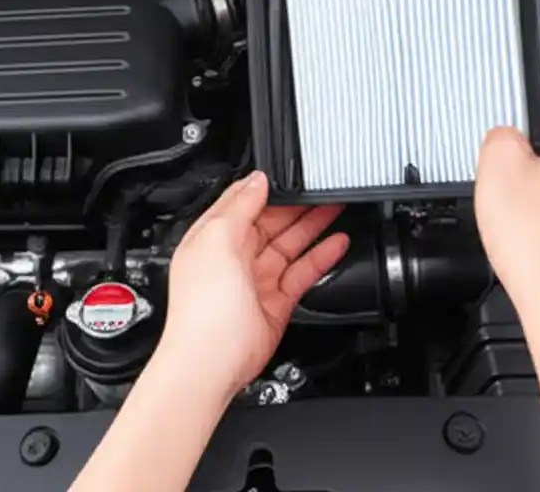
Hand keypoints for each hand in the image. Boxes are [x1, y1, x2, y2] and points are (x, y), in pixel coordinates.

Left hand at [159, 171, 348, 395]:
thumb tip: (257, 180)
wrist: (211, 363)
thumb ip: (238, 206)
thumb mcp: (216, 239)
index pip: (243, 203)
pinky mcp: (275, 303)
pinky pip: (302, 273)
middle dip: (297, 206)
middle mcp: (232, 258)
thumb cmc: (202, 309)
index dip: (268, 189)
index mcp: (212, 238)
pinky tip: (337, 242)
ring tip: (338, 207)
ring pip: (290, 245)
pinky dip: (321, 256)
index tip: (294, 176)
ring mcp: (255, 281)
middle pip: (271, 222)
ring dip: (314, 226)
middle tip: (324, 190)